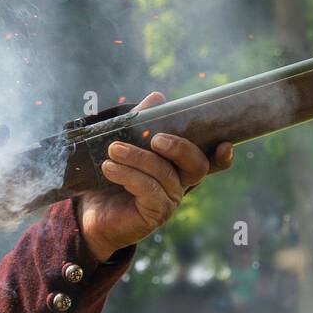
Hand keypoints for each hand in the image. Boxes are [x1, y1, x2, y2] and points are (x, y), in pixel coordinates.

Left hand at [77, 91, 233, 261]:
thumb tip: (159, 97)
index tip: (225, 143)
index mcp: (178, 166)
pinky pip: (149, 190)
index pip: (210, 161)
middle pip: (197, 165)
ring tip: (113, 149)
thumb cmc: (109, 176)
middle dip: (180, 148)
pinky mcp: (154, 214)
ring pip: (166, 174)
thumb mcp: (124, 143)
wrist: (87, 211)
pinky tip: (110, 168)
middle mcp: (180, 184)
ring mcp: (169, 201)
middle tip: (155, 138)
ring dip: (139, 158)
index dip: (222, 156)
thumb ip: (141, 122)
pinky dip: (129, 175)